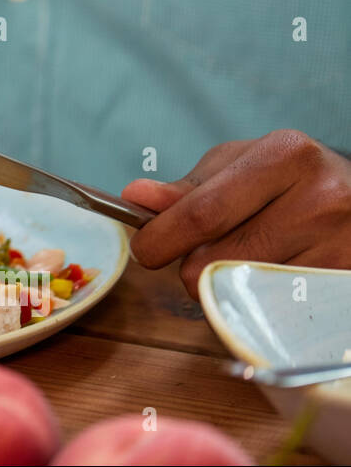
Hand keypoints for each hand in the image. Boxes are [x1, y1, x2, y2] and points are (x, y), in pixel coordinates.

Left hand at [122, 130, 350, 298]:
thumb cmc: (288, 180)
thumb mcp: (239, 167)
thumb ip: (187, 188)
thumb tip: (136, 197)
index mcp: (282, 156)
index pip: (203, 213)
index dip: (162, 239)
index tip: (144, 250)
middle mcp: (319, 196)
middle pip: (218, 259)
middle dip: (190, 267)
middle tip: (196, 257)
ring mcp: (339, 242)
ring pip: (243, 291)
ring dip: (224, 286)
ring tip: (239, 261)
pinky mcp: (343, 281)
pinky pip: (274, 311)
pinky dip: (255, 302)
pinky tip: (263, 280)